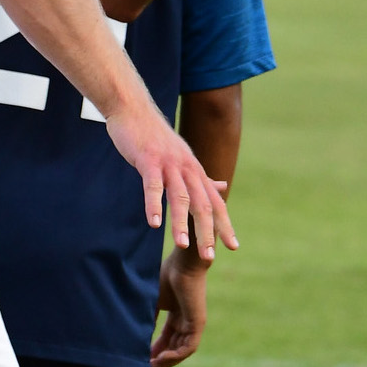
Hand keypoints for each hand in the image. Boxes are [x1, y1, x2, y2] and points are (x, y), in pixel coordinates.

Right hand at [106, 107, 236, 261]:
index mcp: (194, 170)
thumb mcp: (182, 156)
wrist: (133, 108)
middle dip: (207, 232)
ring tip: (183, 246)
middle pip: (201, 204)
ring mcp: (168, 164)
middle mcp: (187, 168)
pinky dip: (153, 205)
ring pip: (179, 197)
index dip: (224, 224)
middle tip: (209, 257)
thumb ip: (201, 175)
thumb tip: (222, 186)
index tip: (233, 246)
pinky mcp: (148, 160)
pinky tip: (154, 223)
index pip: (214, 202)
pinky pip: (152, 186)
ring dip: (181, 223)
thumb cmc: (154, 136)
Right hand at [151, 245, 211, 366]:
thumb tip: (137, 334)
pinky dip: (176, 355)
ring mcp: (193, 324)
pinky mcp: (197, 324)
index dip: (154, 349)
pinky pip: (188, 347)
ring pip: (181, 350)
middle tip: (144, 366)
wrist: (182, 263)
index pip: (167, 338)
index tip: (141, 357)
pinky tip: (161, 359)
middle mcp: (186, 321)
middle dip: (159, 358)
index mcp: (177, 315)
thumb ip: (148, 318)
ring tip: (151, 366)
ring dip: (167, 360)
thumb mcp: (153, 301)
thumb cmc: (167, 276)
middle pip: (173, 347)